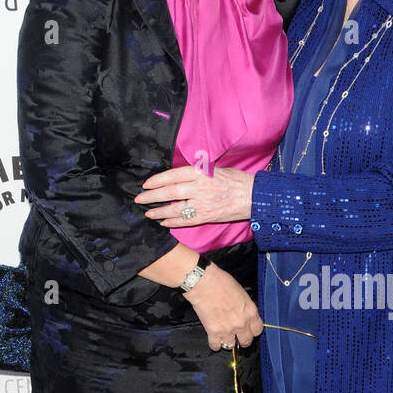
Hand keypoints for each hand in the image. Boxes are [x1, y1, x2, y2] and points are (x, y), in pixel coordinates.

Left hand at [136, 166, 253, 227]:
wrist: (253, 196)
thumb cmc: (235, 180)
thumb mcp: (214, 169)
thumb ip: (196, 173)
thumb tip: (177, 176)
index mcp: (200, 173)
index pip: (172, 176)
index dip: (156, 181)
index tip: (146, 184)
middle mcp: (199, 188)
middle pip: (169, 193)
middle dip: (151, 197)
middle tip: (139, 199)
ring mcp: (203, 204)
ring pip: (174, 209)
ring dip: (159, 212)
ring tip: (148, 213)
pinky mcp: (207, 217)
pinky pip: (185, 221)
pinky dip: (173, 222)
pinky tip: (164, 223)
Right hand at [184, 264, 262, 350]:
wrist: (203, 282)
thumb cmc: (220, 282)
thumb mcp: (242, 293)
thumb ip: (245, 307)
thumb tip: (244, 314)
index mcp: (250, 311)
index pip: (258, 330)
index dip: (252, 330)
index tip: (248, 330)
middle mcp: (241, 322)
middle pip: (246, 341)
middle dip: (242, 339)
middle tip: (237, 336)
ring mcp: (228, 329)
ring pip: (231, 345)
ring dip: (227, 341)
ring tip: (223, 335)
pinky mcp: (213, 332)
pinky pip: (216, 346)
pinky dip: (214, 344)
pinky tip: (214, 338)